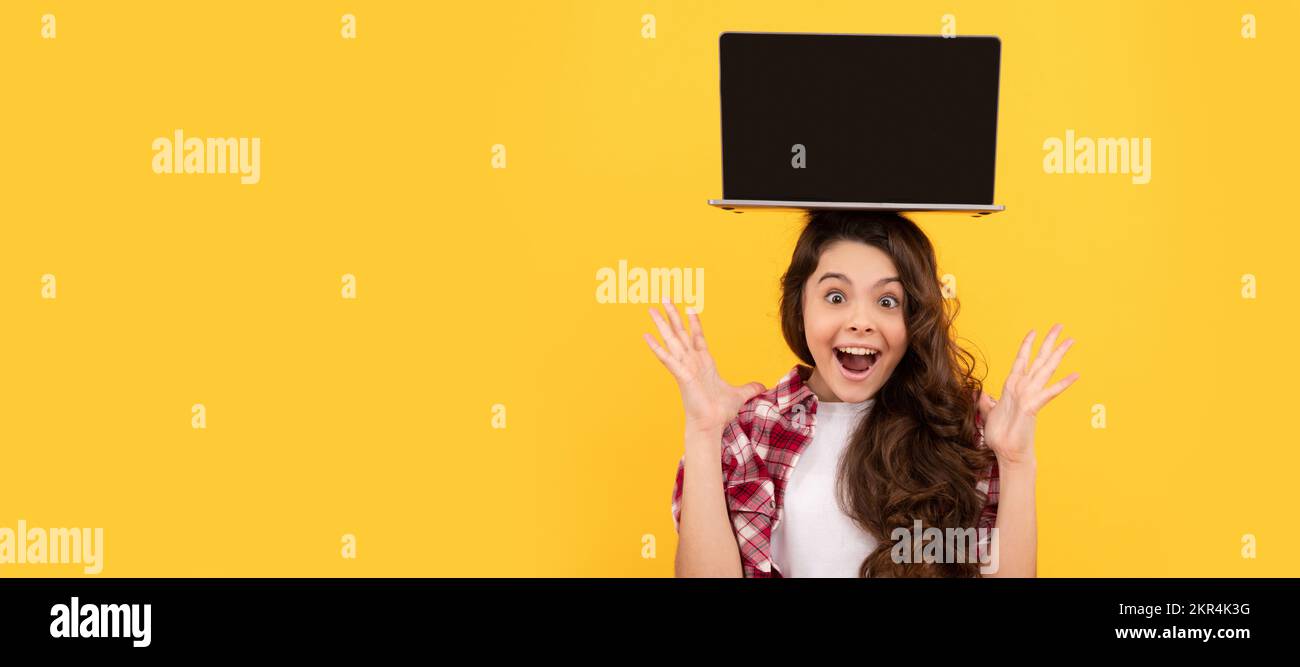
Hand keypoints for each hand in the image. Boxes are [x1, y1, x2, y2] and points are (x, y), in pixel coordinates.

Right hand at [643, 300, 765, 435]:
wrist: (711, 425)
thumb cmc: (719, 412)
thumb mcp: (740, 395)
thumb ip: (750, 388)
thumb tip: (762, 386)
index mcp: (704, 363)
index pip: (698, 336)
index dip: (694, 321)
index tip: (690, 306)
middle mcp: (692, 362)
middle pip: (680, 332)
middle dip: (672, 315)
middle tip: (664, 298)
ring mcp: (684, 367)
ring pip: (671, 340)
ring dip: (661, 324)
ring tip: (651, 309)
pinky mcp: (681, 375)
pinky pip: (667, 358)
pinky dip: (657, 347)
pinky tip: (646, 336)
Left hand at [977, 323, 1079, 466]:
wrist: (1007, 453)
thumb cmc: (1001, 435)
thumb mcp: (989, 414)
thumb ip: (987, 401)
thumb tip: (981, 392)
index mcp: (1013, 387)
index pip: (1021, 361)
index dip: (1026, 345)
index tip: (1033, 330)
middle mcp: (1024, 388)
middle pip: (1038, 360)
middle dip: (1048, 342)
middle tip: (1060, 326)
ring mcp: (1030, 396)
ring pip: (1045, 370)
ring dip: (1057, 355)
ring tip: (1071, 340)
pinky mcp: (1032, 407)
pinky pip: (1048, 392)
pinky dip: (1061, 384)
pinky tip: (1075, 375)